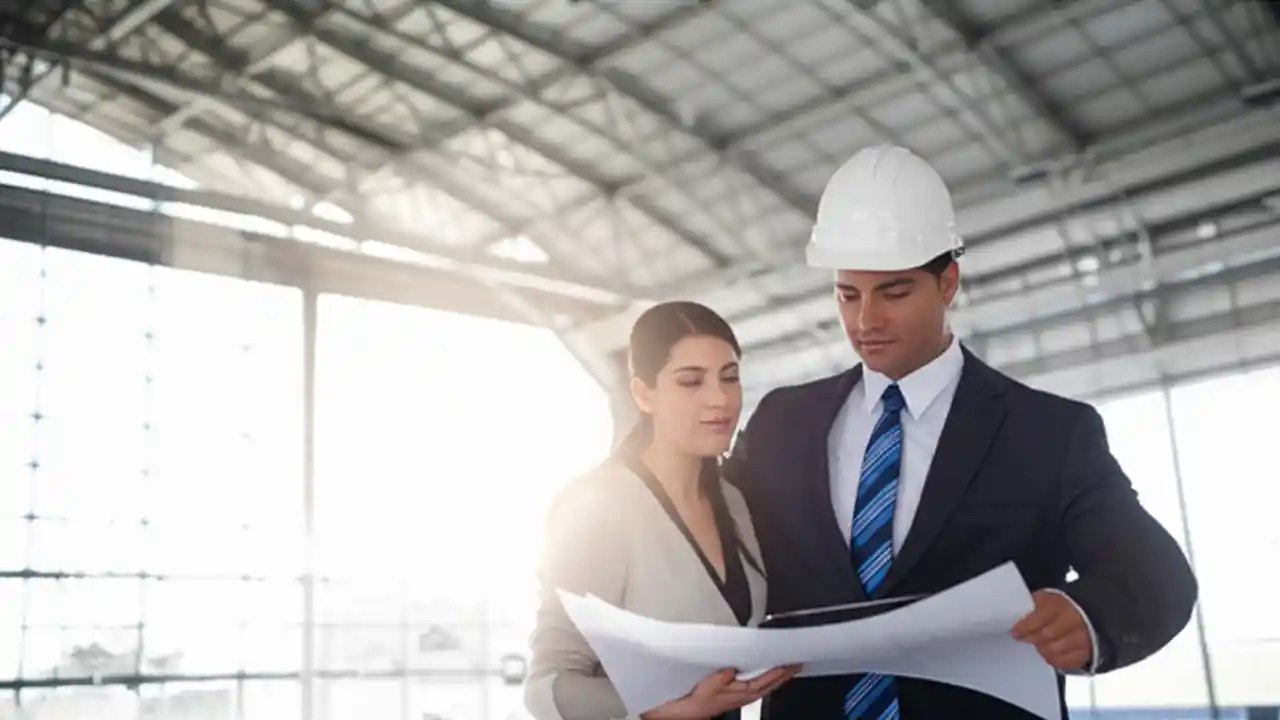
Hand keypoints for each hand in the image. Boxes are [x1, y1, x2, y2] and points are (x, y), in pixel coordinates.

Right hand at [640, 665, 799, 719]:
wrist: (690, 710)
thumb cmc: (700, 700)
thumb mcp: (712, 683)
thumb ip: (726, 674)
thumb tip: (736, 667)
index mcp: (743, 692)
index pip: (767, 680)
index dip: (780, 672)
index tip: (791, 664)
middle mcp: (745, 696)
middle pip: (770, 684)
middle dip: (784, 675)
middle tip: (796, 665)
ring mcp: (742, 697)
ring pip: (766, 686)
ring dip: (777, 678)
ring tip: (787, 670)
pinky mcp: (737, 696)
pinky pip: (758, 687)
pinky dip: (766, 681)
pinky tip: (767, 678)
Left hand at [1011, 590, 1092, 670]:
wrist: (1082, 613)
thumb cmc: (1058, 607)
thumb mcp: (1043, 598)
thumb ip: (1029, 607)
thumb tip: (1012, 617)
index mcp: (1059, 605)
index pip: (1039, 618)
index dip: (1024, 628)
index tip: (1015, 632)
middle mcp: (1072, 621)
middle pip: (1046, 636)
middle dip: (1031, 639)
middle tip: (1024, 638)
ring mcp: (1080, 637)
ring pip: (1054, 651)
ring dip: (1042, 650)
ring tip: (1038, 644)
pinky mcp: (1084, 652)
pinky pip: (1065, 662)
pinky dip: (1053, 659)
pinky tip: (1049, 652)